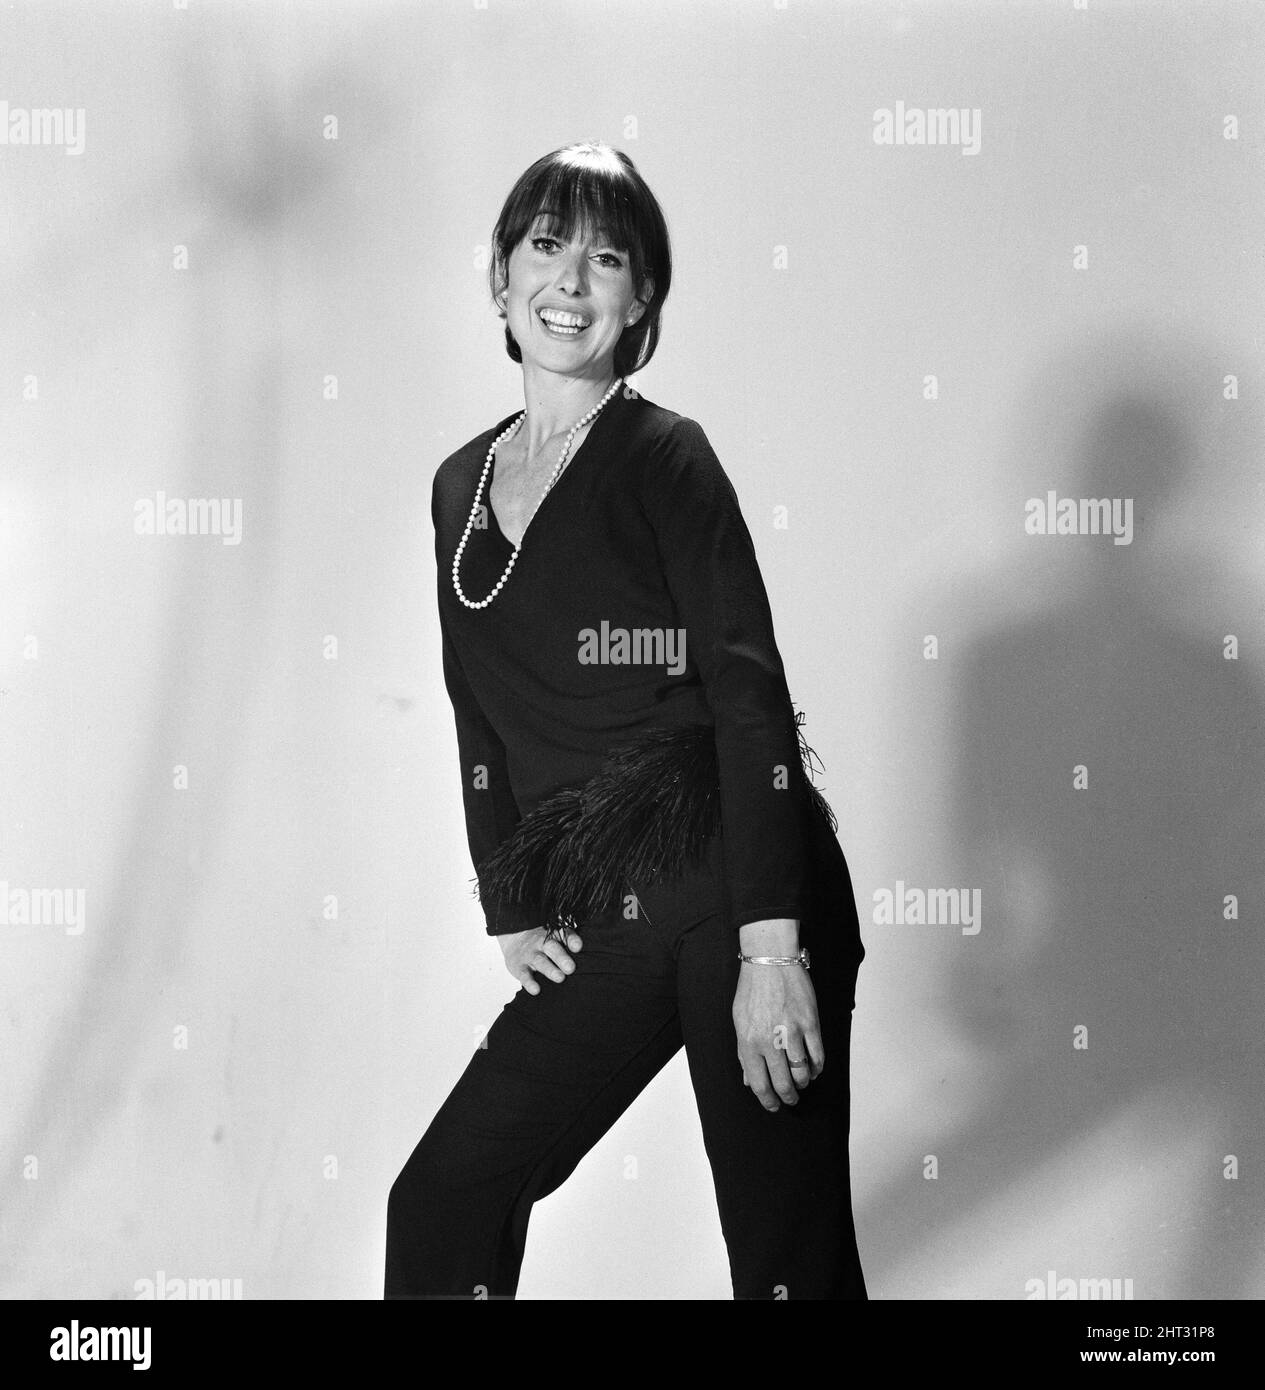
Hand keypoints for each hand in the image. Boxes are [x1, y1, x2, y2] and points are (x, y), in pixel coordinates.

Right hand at [497, 925, 582, 994]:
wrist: (513, 939)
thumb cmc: (542, 943)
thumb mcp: (554, 938)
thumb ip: (570, 945)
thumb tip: (589, 958)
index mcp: (553, 935)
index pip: (563, 934)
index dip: (571, 940)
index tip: (578, 947)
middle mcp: (541, 943)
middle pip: (552, 947)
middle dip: (561, 957)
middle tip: (571, 968)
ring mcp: (529, 955)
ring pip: (539, 961)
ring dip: (550, 970)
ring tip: (560, 978)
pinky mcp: (519, 967)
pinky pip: (524, 974)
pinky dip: (529, 983)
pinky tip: (536, 990)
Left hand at [733, 958, 823, 1110]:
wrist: (770, 960)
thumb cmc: (753, 989)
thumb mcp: (739, 1021)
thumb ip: (743, 1052)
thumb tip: (748, 1078)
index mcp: (748, 1042)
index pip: (758, 1083)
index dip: (767, 1100)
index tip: (773, 1105)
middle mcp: (769, 1041)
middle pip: (782, 1083)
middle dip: (788, 1097)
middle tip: (791, 1099)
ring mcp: (791, 1033)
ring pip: (802, 1073)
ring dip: (803, 1083)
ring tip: (801, 1083)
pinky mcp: (810, 1023)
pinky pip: (818, 1056)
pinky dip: (817, 1068)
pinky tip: (813, 1069)